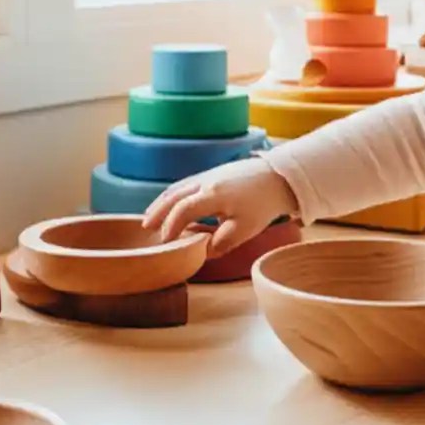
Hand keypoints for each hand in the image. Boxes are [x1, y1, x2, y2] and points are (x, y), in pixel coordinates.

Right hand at [141, 157, 298, 257]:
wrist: (279, 176)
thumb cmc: (263, 203)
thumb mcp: (246, 229)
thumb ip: (222, 242)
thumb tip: (203, 251)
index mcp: (213, 195)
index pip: (183, 210)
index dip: (171, 226)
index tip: (165, 241)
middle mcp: (205, 181)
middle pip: (174, 195)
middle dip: (157, 211)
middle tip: (145, 226)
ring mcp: (208, 174)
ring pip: (178, 187)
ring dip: (162, 201)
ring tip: (151, 215)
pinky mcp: (213, 173)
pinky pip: (186, 183)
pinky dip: (174, 194)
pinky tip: (173, 204)